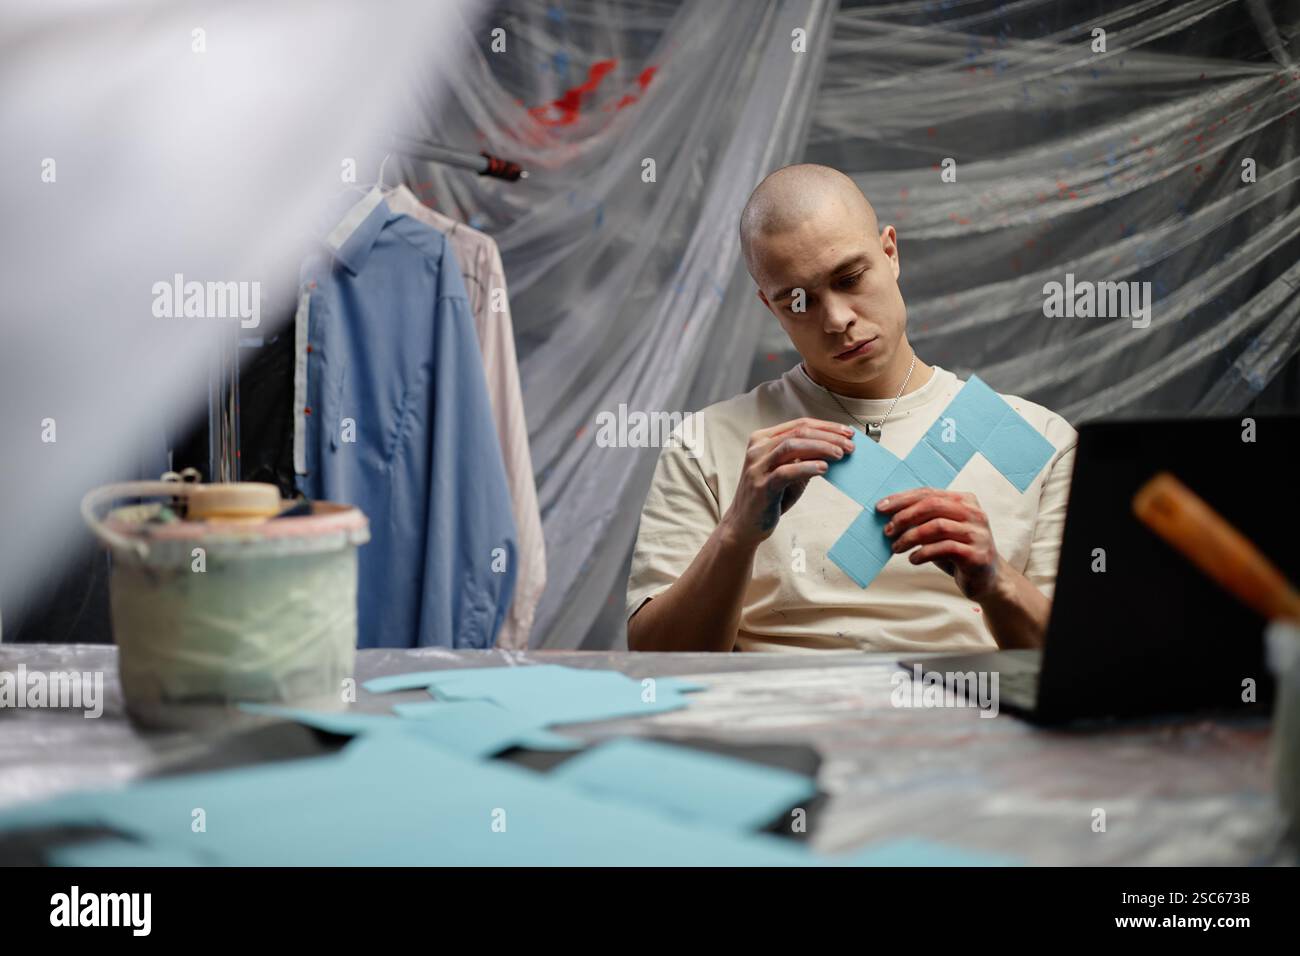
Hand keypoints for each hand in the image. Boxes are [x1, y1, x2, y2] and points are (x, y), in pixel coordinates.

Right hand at [720, 417, 855, 548]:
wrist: (745, 524)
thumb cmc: (770, 497)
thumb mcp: (789, 473)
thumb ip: (805, 459)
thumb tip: (837, 448)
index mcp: (763, 440)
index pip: (799, 425)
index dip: (826, 426)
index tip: (848, 433)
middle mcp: (758, 449)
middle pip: (798, 433)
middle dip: (828, 436)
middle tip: (850, 445)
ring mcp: (757, 467)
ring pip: (792, 447)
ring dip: (821, 448)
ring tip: (840, 455)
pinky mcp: (761, 486)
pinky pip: (786, 472)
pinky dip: (808, 467)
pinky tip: (824, 468)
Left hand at [877, 488, 1000, 599]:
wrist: (987, 580)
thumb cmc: (957, 552)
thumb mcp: (941, 532)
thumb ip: (923, 520)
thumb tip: (888, 516)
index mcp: (965, 501)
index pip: (929, 493)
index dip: (902, 499)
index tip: (880, 508)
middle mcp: (974, 514)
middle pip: (932, 505)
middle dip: (905, 517)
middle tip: (888, 530)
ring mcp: (978, 534)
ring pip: (937, 526)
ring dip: (910, 537)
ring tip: (896, 548)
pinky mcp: (977, 555)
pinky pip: (944, 549)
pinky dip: (923, 553)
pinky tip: (913, 559)